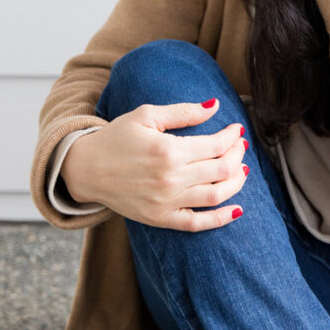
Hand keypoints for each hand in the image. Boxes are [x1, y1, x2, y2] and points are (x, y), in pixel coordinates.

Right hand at [60, 100, 248, 231]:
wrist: (86, 168)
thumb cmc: (116, 138)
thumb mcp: (147, 116)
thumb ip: (183, 111)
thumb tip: (215, 105)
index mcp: (168, 151)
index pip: (216, 145)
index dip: (232, 136)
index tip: (236, 129)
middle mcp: (170, 179)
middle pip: (222, 169)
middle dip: (237, 155)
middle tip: (240, 146)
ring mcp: (166, 202)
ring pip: (216, 195)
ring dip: (237, 182)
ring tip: (242, 170)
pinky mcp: (160, 219)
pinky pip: (198, 224)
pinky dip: (221, 219)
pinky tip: (236, 209)